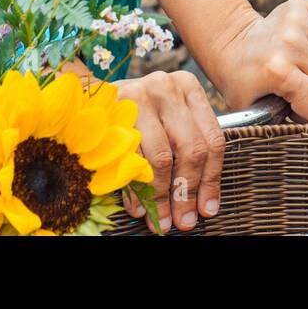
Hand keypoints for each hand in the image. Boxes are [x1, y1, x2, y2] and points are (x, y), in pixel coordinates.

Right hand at [113, 71, 225, 233]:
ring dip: (162, 197)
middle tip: (183, 221)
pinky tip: (139, 207)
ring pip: (162, 158)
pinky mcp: (113, 113)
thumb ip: (188, 145)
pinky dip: (136, 190)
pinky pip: (131, 160)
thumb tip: (202, 202)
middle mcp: (167, 88)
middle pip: (191, 149)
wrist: (95, 95)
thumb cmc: (140, 111)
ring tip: (161, 220)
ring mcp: (139, 98)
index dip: (211, 179)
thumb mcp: (169, 115)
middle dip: (187, 192)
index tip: (207, 209)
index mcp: (188, 87)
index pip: (212, 139)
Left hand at [207, 0, 307, 121]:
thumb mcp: (263, 113)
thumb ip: (301, 125)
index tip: (299, 105)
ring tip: (298, 64)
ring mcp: (297, 20)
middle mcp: (289, 42)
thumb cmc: (246, 82)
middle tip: (296, 85)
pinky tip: (304, 47)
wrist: (232, 44)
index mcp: (278, 71)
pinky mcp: (304, 5)